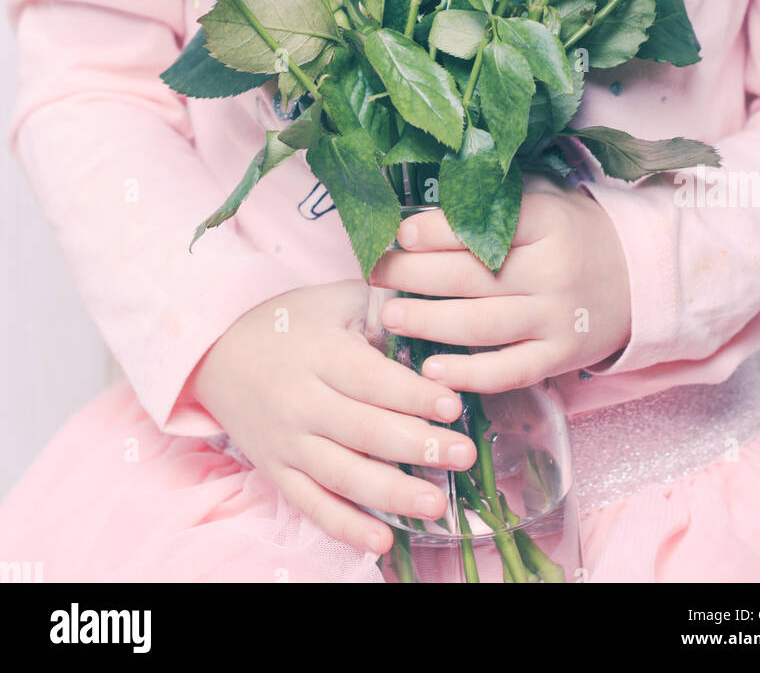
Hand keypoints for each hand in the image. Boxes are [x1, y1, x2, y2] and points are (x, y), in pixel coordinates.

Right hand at [188, 281, 476, 553]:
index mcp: (319, 353)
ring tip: (435, 504)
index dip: (412, 394)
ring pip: (341, 475)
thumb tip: (434, 320)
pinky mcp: (276, 472)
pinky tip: (382, 540)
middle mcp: (301, 401)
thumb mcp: (334, 299)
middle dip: (417, 445)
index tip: (453, 406)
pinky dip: (345, 526)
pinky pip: (311, 505)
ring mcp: (287, 442)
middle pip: (362, 430)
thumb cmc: (289, 323)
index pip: (370, 379)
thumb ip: (383, 307)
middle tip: (464, 454)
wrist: (216, 352)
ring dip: (390, 493)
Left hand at [368, 180, 631, 393]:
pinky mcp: (559, 358)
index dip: (438, 230)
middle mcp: (552, 272)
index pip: (487, 225)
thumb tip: (423, 204)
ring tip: (389, 315)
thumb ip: (496, 202)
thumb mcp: (546, 202)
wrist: (641, 278)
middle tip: (375, 273)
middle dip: (415, 275)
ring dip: (429, 322)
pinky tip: (431, 370)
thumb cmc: (574, 235)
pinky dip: (468, 374)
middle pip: (473, 275)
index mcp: (548, 224)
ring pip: (482, 325)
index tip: (400, 233)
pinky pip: (507, 371)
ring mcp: (557, 319)